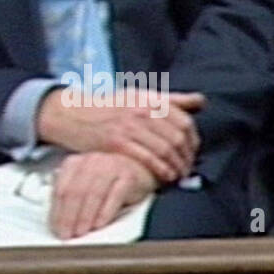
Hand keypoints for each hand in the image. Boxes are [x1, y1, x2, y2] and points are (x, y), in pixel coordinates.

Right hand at [37, 89, 204, 182]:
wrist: (72, 113)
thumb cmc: (110, 106)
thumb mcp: (140, 96)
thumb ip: (172, 100)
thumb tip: (202, 101)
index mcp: (150, 100)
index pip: (184, 121)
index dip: (194, 140)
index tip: (194, 151)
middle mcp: (142, 111)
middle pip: (177, 137)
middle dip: (187, 157)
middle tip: (189, 168)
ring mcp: (129, 127)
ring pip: (165, 149)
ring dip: (177, 166)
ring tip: (180, 175)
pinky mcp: (117, 142)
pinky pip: (147, 159)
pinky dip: (161, 170)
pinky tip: (166, 177)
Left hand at [49, 151, 157, 239]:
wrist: (142, 170)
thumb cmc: (112, 181)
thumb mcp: (87, 184)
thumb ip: (72, 197)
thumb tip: (60, 222)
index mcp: (75, 163)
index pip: (61, 189)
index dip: (57, 212)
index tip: (57, 229)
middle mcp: (92, 161)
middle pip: (75, 192)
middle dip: (69, 217)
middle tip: (68, 234)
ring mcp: (111, 166)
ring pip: (93, 194)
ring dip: (86, 216)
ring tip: (82, 231)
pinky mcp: (129, 176)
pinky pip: (115, 196)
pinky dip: (105, 212)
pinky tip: (99, 224)